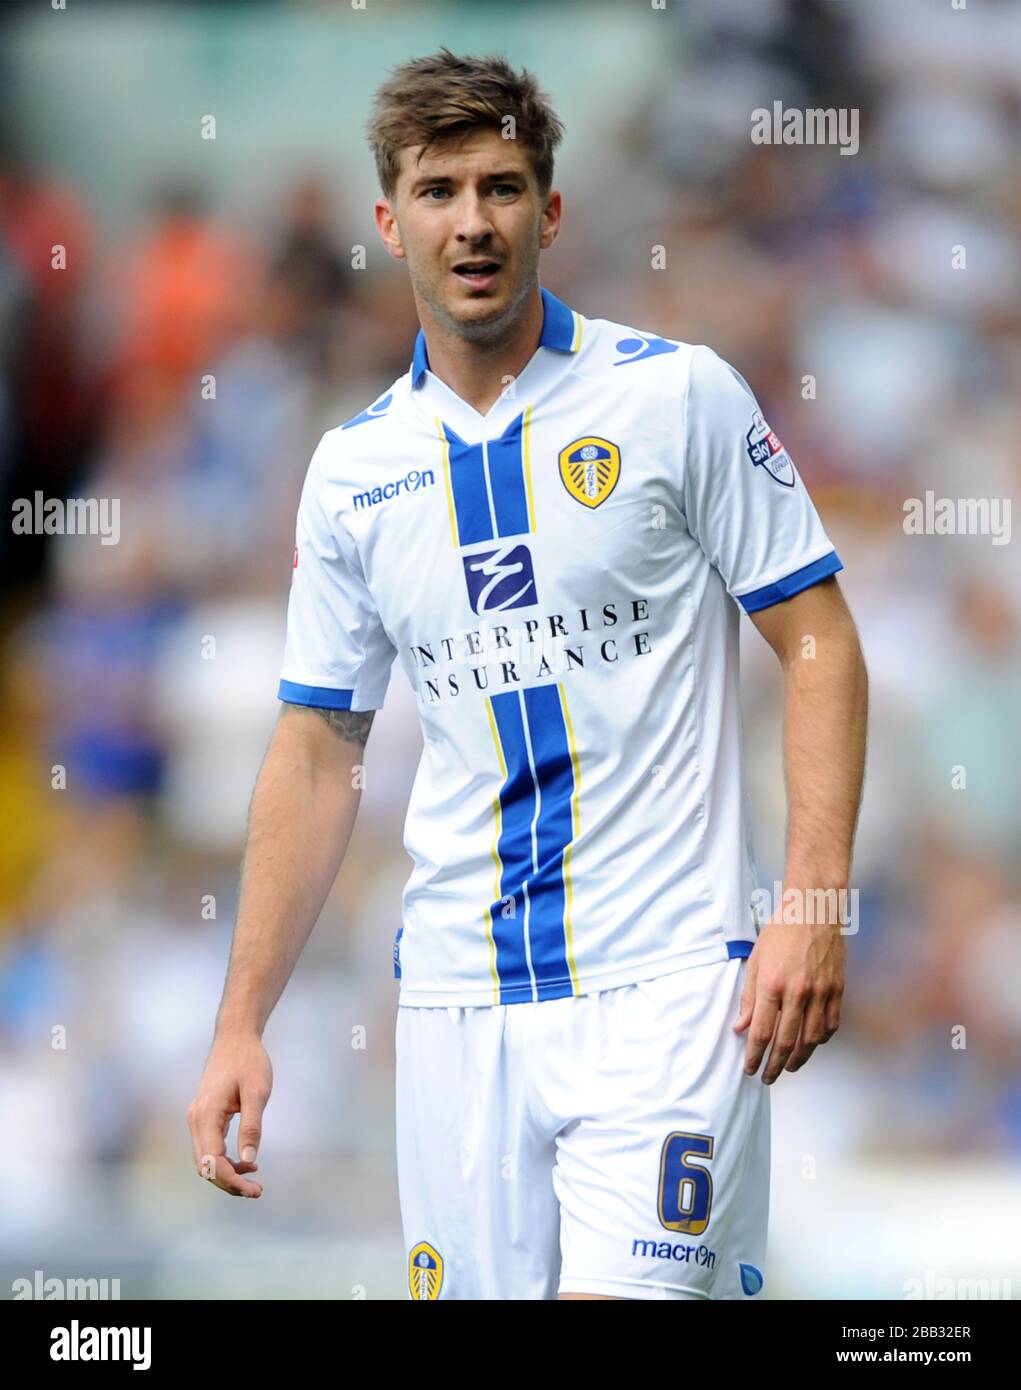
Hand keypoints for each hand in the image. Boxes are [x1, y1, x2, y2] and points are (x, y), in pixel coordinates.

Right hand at [187, 1033, 272, 1196]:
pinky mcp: (204, 1117)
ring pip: (206, 1160)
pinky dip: (226, 1161)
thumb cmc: (248, 1061)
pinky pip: (210, 1148)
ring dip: (227, 1174)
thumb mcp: (257, 1092)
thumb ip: (251, 1126)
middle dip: (229, 1183)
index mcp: (205, 1116)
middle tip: (258, 1191)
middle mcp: (195, 1121)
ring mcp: (197, 1119)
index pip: (212, 1162)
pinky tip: (247, 1162)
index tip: (255, 1190)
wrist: (235, 1037)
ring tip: (254, 1181)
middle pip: (205, 1166)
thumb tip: (249, 1160)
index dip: (231, 1181)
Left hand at [733, 915, 844, 1083]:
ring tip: (788, 1066)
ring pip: (811, 1039)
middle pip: (786, 1042)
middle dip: (775, 1065)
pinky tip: (811, 1045)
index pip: (762, 1032)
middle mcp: (798, 993)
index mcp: (773, 985)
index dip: (755, 1056)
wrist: (814, 908)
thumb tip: (741, 1027)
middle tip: (768, 1078)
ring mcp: (821, 992)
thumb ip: (749, 997)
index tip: (750, 1069)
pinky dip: (821, 1040)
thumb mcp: (756, 960)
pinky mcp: (838, 989)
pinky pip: (831, 1024)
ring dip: (799, 1058)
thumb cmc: (781, 930)